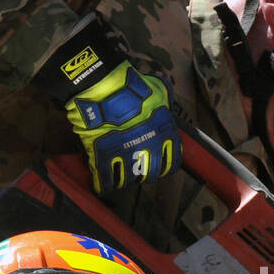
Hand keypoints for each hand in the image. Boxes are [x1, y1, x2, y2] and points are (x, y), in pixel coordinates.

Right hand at [64, 62, 180, 194]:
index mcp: (164, 135)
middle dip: (144, 173)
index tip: (158, 164)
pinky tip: (101, 186)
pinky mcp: (103, 158)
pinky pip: (105, 181)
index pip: (172, 163)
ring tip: (119, 176)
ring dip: (124, 180)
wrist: (102, 88)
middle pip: (150, 174)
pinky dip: (102, 186)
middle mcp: (148, 149)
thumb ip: (164, 101)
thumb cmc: (131, 87)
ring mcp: (125, 156)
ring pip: (128, 180)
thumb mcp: (158, 90)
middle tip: (137, 168)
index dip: (164, 165)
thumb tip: (166, 104)